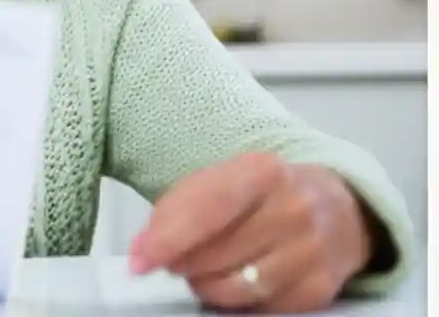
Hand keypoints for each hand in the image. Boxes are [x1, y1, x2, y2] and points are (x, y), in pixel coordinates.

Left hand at [128, 152, 373, 312]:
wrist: (335, 207)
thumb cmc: (259, 194)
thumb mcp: (220, 180)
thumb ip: (176, 210)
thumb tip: (143, 251)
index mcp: (263, 171)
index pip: (208, 210)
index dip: (169, 239)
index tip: (139, 261)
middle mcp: (295, 209)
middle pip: (217, 255)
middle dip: (182, 264)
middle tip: (174, 259)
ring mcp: (312, 251)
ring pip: (236, 289)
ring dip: (205, 286)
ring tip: (203, 271)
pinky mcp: (320, 288)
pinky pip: (260, 309)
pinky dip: (236, 302)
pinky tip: (236, 281)